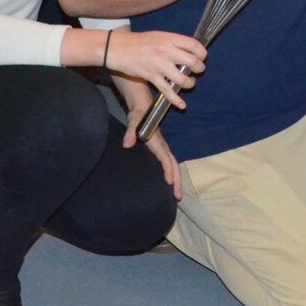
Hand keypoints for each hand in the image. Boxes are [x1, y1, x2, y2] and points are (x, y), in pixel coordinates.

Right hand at [105, 28, 208, 108]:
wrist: (118, 48)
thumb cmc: (139, 41)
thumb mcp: (159, 36)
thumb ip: (174, 43)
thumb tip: (189, 51)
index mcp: (170, 38)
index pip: (194, 45)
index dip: (202, 53)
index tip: (202, 57)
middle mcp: (167, 51)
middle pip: (193, 62)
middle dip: (199, 69)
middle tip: (197, 71)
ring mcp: (159, 65)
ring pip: (182, 79)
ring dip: (189, 84)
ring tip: (188, 83)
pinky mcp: (151, 77)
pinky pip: (167, 91)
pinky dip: (176, 100)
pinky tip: (182, 105)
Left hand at [118, 81, 183, 198]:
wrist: (142, 108)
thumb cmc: (138, 116)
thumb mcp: (133, 122)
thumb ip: (130, 132)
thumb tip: (127, 144)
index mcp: (157, 142)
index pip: (165, 158)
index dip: (168, 170)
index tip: (169, 182)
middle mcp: (163, 147)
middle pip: (174, 165)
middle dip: (177, 181)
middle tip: (178, 197)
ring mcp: (163, 148)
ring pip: (174, 166)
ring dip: (177, 180)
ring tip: (177, 195)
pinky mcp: (161, 150)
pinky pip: (169, 164)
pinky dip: (173, 174)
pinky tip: (169, 184)